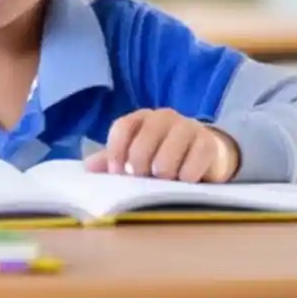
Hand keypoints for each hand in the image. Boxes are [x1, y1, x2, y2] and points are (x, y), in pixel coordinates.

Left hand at [83, 108, 239, 182]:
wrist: (207, 154)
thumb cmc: (163, 155)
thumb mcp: (136, 155)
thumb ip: (112, 160)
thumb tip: (88, 168)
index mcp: (141, 118)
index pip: (122, 128)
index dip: (116, 152)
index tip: (118, 173)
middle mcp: (163, 117)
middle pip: (142, 144)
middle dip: (139, 169)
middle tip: (144, 180)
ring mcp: (188, 127)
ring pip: (166, 157)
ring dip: (163, 175)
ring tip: (166, 180)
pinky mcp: (208, 143)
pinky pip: (193, 164)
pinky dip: (186, 177)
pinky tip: (185, 180)